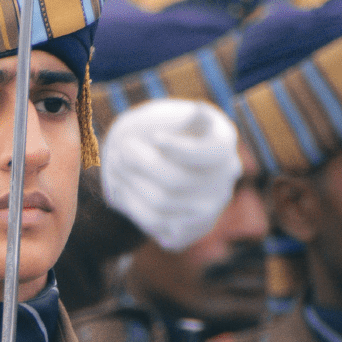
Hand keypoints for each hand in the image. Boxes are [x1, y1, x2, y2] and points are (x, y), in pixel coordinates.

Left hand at [100, 98, 242, 251]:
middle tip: (119, 149)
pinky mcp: (191, 228)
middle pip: (177, 181)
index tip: (154, 137)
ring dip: (130, 184)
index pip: (209, 152)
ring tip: (116, 167)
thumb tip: (197, 113)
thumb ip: (175, 118)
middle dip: (140, 164)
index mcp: (223, 141)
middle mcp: (225, 177)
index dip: (180, 148)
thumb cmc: (154, 128)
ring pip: (162, 204)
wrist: (150, 159)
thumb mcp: (162, 113)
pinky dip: (133, 206)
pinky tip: (124, 189)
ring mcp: (212, 206)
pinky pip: (156, 224)